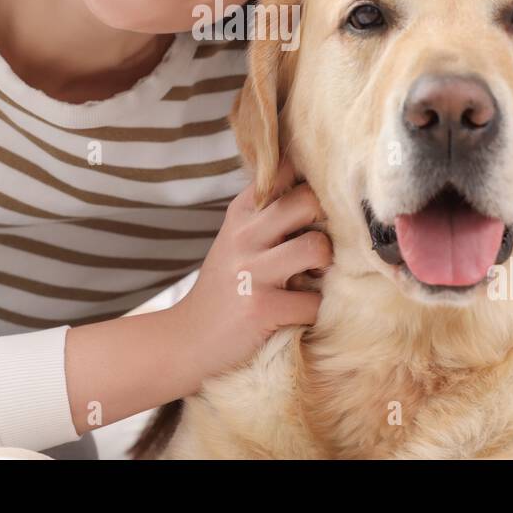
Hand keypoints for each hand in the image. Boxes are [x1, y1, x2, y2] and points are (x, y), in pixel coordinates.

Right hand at [171, 156, 331, 383]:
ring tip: (311, 279)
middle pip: (308, 201)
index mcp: (241, 213)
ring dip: (324, 267)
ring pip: (317, 246)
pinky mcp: (262, 307)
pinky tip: (297, 314)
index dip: (308, 183)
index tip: (312, 206)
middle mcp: (244, 235)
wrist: (187, 340)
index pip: (283, 172)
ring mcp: (252, 271)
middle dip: (326, 223)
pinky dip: (314, 312)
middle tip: (317, 247)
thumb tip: (322, 193)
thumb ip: (268, 215)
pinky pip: (314, 302)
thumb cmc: (225, 288)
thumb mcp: (236, 240)